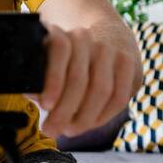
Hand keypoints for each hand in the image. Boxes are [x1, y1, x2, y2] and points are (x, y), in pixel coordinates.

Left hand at [27, 24, 136, 138]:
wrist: (106, 34)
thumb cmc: (67, 58)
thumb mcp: (48, 60)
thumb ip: (39, 75)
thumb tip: (34, 96)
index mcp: (64, 33)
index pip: (60, 50)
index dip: (53, 79)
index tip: (44, 105)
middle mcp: (90, 39)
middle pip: (80, 78)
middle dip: (64, 111)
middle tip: (51, 130)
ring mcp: (112, 51)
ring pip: (102, 89)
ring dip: (84, 118)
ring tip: (69, 130)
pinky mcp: (129, 65)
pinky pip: (119, 96)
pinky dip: (104, 115)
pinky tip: (91, 124)